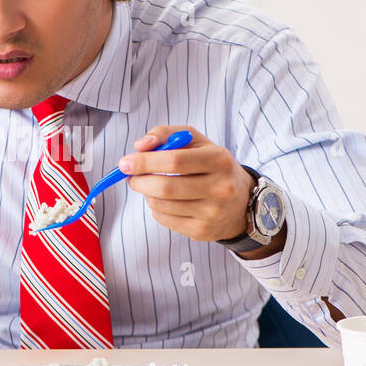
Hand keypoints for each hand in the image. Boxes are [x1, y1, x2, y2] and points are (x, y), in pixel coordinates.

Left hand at [117, 126, 253, 242]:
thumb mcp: (196, 142)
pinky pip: (164, 219)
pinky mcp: (202, 231)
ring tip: (152, 186)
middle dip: (139, 181)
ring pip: (161, 204)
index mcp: (219, 160)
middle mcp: (220, 188)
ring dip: (147, 194)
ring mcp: (212, 213)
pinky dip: (156, 208)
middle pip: (165, 187)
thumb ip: (166, 134)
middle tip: (131, 177)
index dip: (145, 162)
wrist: (240, 201)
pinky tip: (166, 201)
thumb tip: (140, 146)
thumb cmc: (211, 166)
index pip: (175, 161)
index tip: (125, 163)